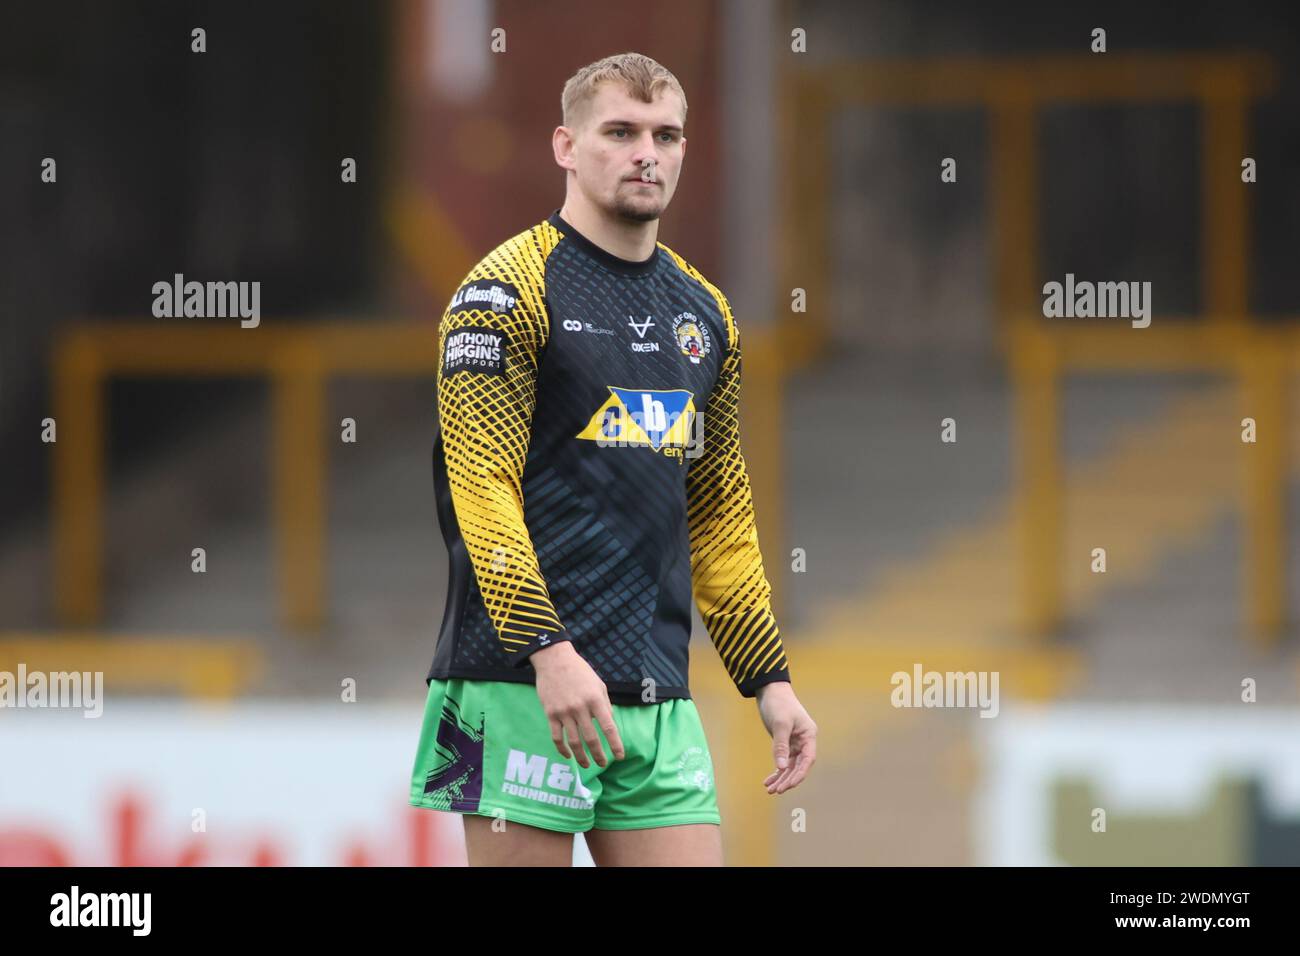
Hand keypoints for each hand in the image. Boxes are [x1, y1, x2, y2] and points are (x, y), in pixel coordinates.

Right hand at [530, 642, 625, 768]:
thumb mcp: (598, 684)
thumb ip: (605, 704)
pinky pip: (556, 737)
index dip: (615, 744)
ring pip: (573, 741)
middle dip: (598, 755)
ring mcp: (564, 712)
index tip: (620, 756)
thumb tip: (610, 722)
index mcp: (595, 700)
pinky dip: (562, 749)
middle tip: (603, 764)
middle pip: (591, 738)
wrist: (554, 660)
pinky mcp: (550, 714)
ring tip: (587, 765)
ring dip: (581, 757)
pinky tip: (568, 755)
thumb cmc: (579, 671)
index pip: (608, 727)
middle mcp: (580, 708)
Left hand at [755, 682, 816, 793]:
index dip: (800, 774)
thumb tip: (782, 767)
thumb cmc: (779, 703)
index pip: (808, 760)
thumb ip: (781, 746)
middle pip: (799, 765)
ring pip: (790, 765)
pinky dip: (776, 771)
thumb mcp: (780, 724)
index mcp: (809, 735)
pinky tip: (769, 780)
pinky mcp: (785, 743)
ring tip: (770, 790)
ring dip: (781, 778)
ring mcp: (794, 743)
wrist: (770, 690)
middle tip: (777, 791)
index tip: (789, 785)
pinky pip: (783, 760)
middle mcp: (804, 741)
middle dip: (788, 779)